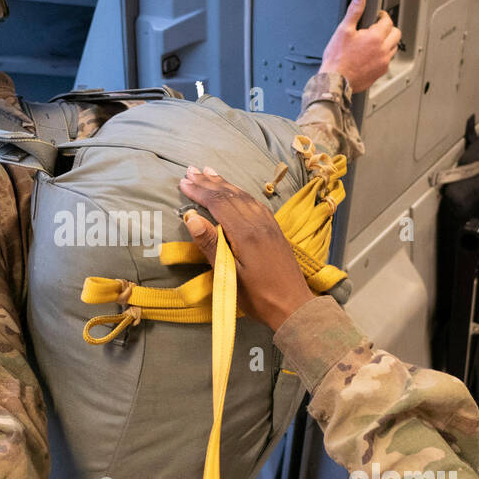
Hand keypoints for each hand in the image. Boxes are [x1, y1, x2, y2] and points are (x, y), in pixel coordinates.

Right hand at [178, 167, 315, 332]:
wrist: (295, 307)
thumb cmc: (258, 297)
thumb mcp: (228, 276)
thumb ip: (211, 245)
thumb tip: (191, 217)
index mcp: (246, 233)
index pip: (219, 203)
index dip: (200, 191)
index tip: (183, 182)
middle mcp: (259, 223)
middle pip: (231, 195)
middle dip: (209, 182)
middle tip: (191, 171)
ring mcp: (270, 225)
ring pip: (244, 196)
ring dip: (225, 184)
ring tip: (209, 173)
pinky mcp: (275, 230)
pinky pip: (255, 203)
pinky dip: (240, 193)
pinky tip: (236, 191)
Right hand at [319, 0, 400, 92]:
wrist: (336, 81)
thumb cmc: (338, 59)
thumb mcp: (343, 30)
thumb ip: (354, 12)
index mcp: (376, 38)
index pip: (388, 21)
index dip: (383, 16)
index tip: (378, 16)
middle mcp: (383, 50)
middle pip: (396, 34)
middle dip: (388, 29)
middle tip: (377, 28)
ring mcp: (383, 63)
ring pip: (393, 48)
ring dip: (387, 43)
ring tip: (373, 43)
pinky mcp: (380, 73)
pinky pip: (387, 61)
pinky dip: (382, 56)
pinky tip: (371, 56)